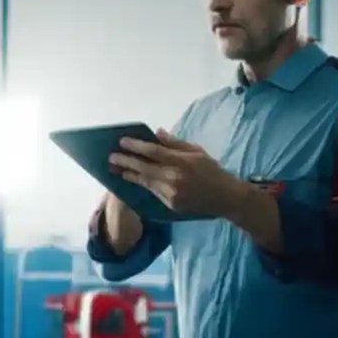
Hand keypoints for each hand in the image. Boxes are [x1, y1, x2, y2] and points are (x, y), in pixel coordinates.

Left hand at [109, 129, 247, 218]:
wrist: (225, 198)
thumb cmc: (212, 171)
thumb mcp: (197, 152)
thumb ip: (176, 143)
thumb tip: (157, 133)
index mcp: (182, 161)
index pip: (153, 152)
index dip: (135, 146)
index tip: (122, 141)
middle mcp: (174, 178)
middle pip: (144, 168)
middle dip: (125, 161)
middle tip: (111, 157)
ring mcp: (171, 193)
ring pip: (145, 182)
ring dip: (129, 174)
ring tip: (116, 169)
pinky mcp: (170, 204)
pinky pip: (152, 191)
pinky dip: (141, 184)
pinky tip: (132, 178)